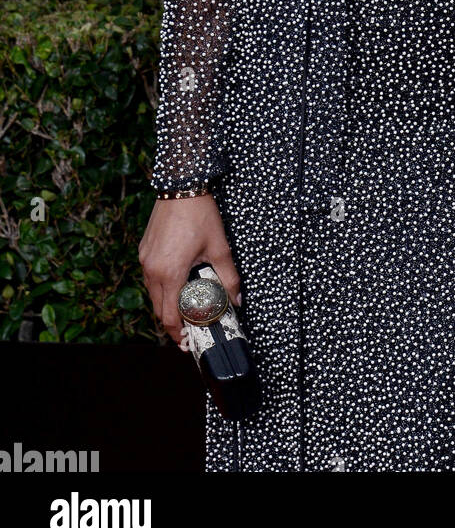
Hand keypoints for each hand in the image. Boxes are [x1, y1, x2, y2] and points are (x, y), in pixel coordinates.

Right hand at [139, 195, 241, 347]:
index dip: (176, 333)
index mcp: (169, 273)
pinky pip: (149, 276)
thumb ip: (229, 277)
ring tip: (184, 304)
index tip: (185, 341)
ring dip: (166, 302)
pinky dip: (161, 285)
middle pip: (158, 308)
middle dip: (172, 320)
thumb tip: (237, 298)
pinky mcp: (144, 250)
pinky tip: (176, 281)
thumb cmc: (200, 214)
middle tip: (188, 326)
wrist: (181, 186)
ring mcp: (145, 259)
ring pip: (152, 292)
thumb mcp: (219, 247)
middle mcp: (152, 269)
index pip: (168, 316)